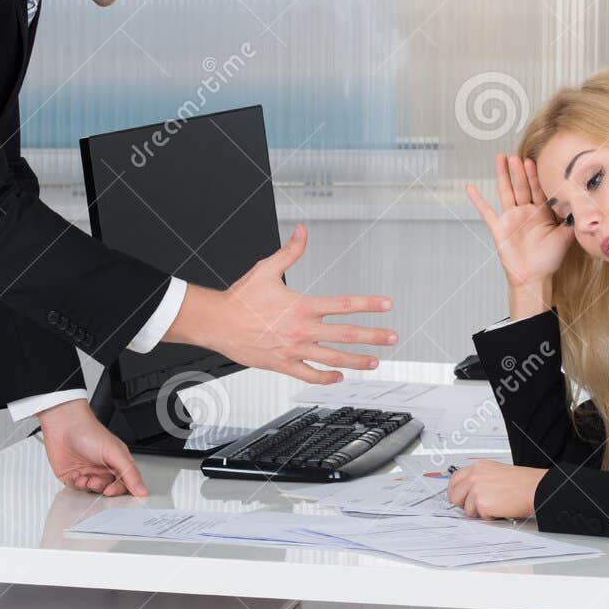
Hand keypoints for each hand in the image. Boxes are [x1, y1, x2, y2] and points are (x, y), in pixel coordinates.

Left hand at [36, 398, 147, 496]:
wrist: (63, 425)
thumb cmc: (88, 431)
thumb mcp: (114, 452)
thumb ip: (129, 473)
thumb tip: (142, 490)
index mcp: (117, 462)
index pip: (125, 484)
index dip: (119, 490)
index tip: (112, 490)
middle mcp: (103, 469)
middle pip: (108, 489)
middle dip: (101, 487)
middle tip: (95, 481)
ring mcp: (88, 473)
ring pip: (92, 491)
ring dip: (89, 486)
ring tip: (85, 477)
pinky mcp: (72, 476)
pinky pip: (77, 489)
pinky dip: (77, 485)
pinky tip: (76, 476)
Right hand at [164, 223, 396, 384]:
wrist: (217, 323)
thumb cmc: (240, 298)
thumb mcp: (266, 269)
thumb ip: (290, 251)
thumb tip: (302, 231)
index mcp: (302, 306)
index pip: (344, 304)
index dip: (368, 304)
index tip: (386, 305)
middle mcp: (302, 330)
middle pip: (346, 334)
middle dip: (373, 336)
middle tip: (391, 337)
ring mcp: (294, 350)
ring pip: (333, 358)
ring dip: (357, 360)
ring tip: (375, 361)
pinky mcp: (283, 364)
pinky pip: (310, 374)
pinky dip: (327, 377)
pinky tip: (339, 376)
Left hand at [446, 460, 546, 519]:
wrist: (535, 488)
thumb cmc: (523, 482)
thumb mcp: (497, 472)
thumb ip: (480, 479)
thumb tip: (469, 492)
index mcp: (478, 467)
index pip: (454, 480)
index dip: (455, 491)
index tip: (457, 498)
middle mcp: (474, 476)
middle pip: (455, 496)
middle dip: (464, 504)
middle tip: (478, 507)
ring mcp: (476, 490)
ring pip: (466, 509)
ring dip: (479, 512)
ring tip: (496, 505)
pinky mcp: (482, 504)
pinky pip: (479, 517)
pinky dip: (489, 517)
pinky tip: (500, 509)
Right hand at [466, 154, 573, 300]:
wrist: (534, 277)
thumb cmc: (549, 259)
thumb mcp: (566, 236)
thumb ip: (573, 219)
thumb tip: (586, 204)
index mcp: (541, 213)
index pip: (538, 189)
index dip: (535, 175)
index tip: (533, 160)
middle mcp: (525, 212)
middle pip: (521, 186)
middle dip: (519, 170)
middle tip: (516, 154)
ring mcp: (511, 218)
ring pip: (506, 192)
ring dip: (503, 175)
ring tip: (500, 158)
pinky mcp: (498, 227)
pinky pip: (486, 212)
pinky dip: (478, 200)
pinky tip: (470, 188)